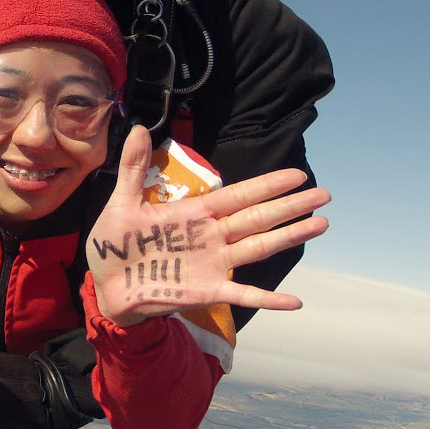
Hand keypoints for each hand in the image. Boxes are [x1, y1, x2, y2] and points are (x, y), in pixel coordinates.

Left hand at [86, 125, 330, 325]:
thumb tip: (140, 128)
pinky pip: (242, 294)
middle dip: (290, 206)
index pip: (238, 195)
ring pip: (258, 247)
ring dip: (288, 237)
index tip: (297, 175)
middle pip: (258, 217)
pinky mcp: (206, 291)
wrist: (105, 285)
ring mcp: (212, 264)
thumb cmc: (114, 243)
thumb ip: (134, 167)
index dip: (267, 185)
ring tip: (321, 225)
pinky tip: (295, 301)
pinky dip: (268, 299)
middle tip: (324, 194)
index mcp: (194, 213)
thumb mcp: (121, 202)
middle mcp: (210, 236)